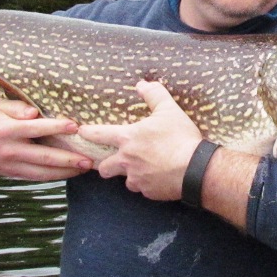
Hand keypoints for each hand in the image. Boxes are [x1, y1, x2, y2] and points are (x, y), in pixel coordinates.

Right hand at [0, 100, 93, 180]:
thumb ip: (16, 108)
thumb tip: (33, 113)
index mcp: (4, 130)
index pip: (35, 128)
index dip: (56, 127)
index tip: (75, 126)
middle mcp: (8, 150)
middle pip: (42, 156)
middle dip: (67, 159)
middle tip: (87, 160)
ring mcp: (10, 165)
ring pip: (41, 172)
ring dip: (64, 172)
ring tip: (84, 169)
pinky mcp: (11, 174)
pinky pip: (35, 177)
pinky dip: (53, 176)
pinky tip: (68, 173)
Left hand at [76, 81, 201, 200]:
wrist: (196, 169)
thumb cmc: (180, 137)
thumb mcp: (169, 110)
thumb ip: (154, 95)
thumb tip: (142, 84)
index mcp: (128, 138)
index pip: (100, 135)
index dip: (88, 133)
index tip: (81, 133)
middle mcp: (127, 160)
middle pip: (104, 168)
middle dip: (104, 166)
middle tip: (110, 163)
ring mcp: (137, 178)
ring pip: (126, 180)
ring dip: (130, 176)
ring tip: (142, 170)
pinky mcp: (149, 192)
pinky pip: (143, 189)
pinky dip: (148, 184)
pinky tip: (159, 178)